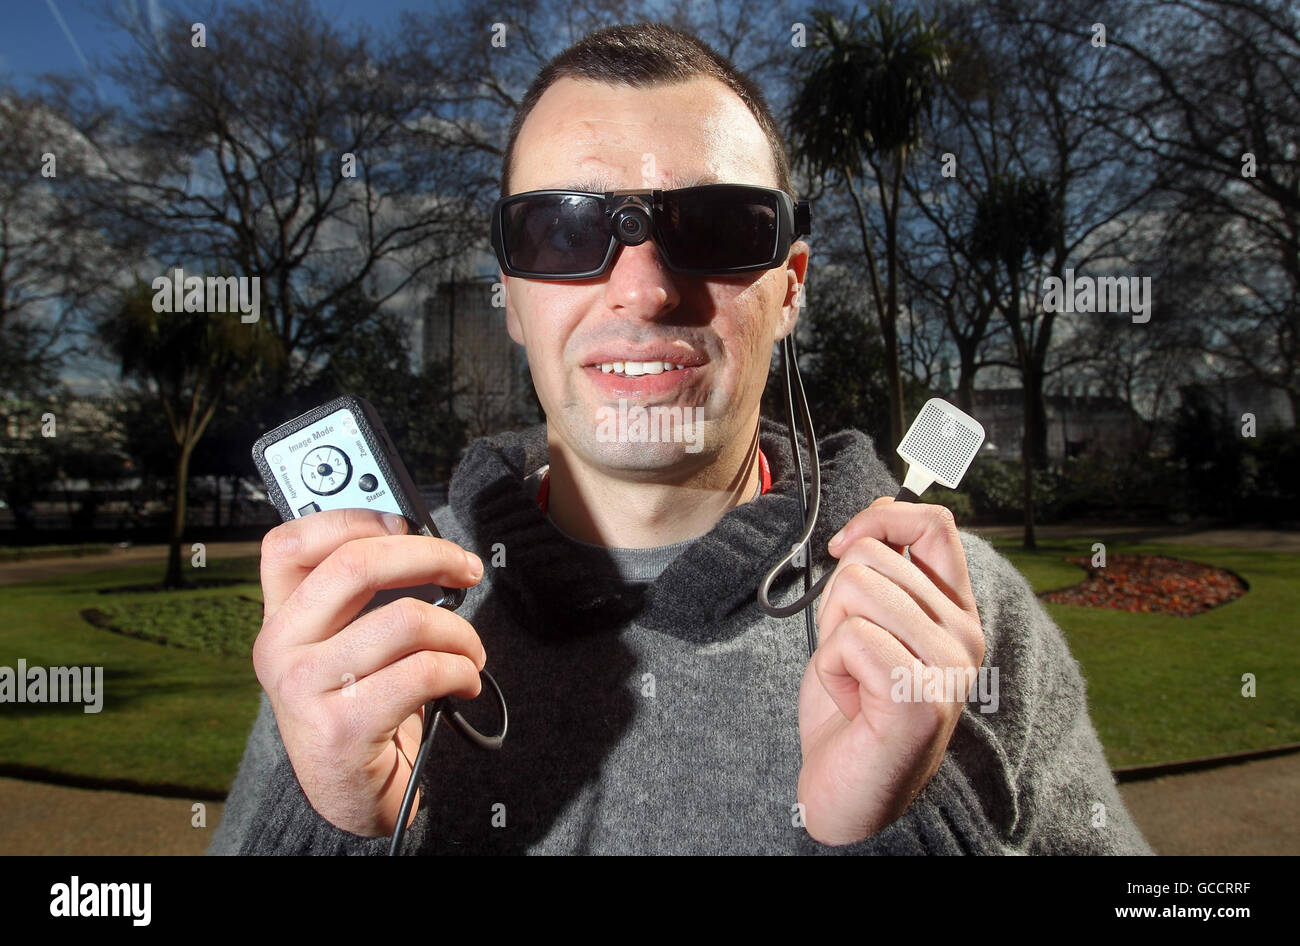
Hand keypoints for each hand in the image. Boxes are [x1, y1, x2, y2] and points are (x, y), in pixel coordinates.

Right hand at [252, 508, 486, 836]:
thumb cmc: (360, 709)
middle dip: (430, 554)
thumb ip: (362, 600)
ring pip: (407, 620)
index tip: (406, 523)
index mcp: (279, 619)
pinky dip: (461, 672)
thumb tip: (426, 547)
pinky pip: (424, 673)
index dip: (352, 518)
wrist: (350, 796)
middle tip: (465, 569)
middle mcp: (280, 648)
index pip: (290, 541)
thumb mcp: (344, 648)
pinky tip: (463, 682)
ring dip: (460, 634)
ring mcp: (306, 688)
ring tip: (468, 651)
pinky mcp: (343, 728)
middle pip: (357, 562)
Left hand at [796, 497, 984, 844]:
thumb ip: (882, 575)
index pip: (934, 525)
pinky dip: (830, 668)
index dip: (879, 520)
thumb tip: (879, 513)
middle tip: (850, 657)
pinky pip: (850, 637)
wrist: (847, 790)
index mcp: (955, 613)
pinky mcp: (921, 698)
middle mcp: (964, 637)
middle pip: (870, 557)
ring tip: (853, 678)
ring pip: (856, 589)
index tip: (842, 548)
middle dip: (835, 602)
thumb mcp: (867, 625)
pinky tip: (852, 702)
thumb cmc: (855, 711)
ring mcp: (949, 668)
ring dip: (831, 636)